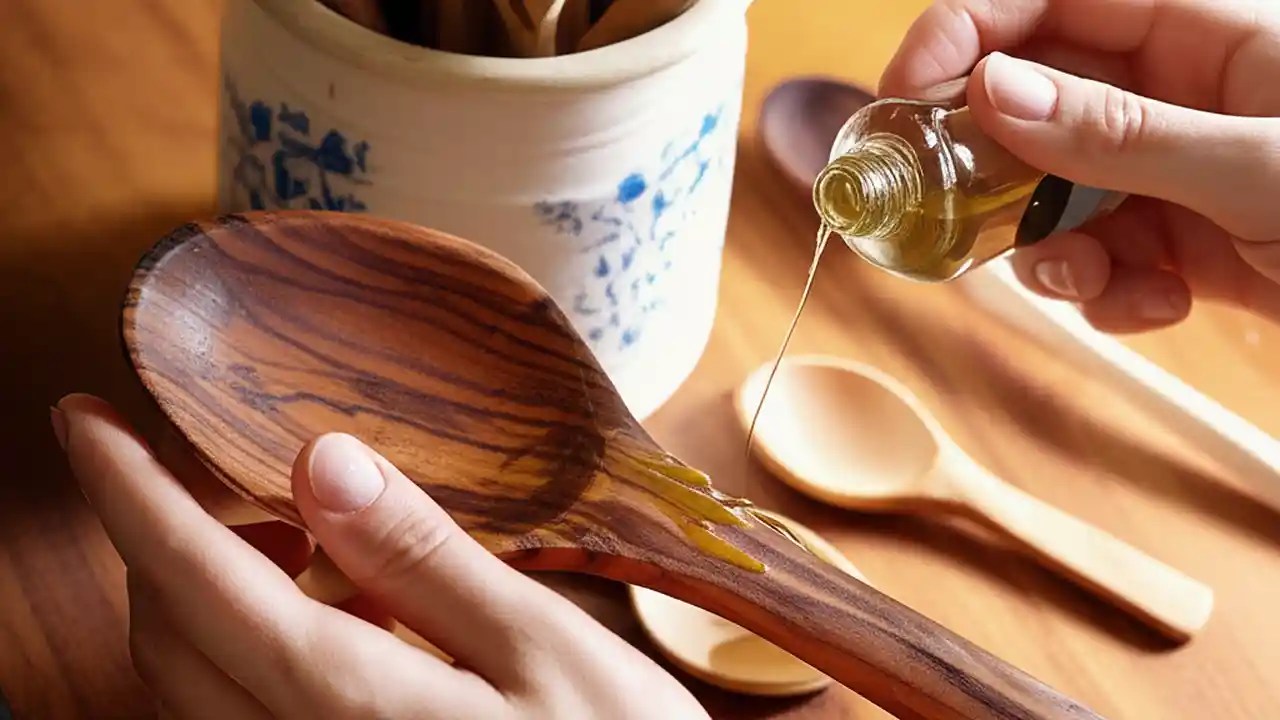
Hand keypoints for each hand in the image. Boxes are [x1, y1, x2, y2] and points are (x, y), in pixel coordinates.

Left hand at [53, 394, 707, 719]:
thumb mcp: (546, 647)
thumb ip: (425, 558)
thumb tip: (323, 460)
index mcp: (350, 704)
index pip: (198, 584)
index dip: (129, 493)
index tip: (87, 420)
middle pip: (167, 635)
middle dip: (172, 537)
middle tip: (248, 478)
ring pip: (187, 683)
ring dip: (211, 594)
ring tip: (311, 545)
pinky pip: (236, 717)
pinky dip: (249, 648)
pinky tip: (344, 620)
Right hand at [881, 0, 1279, 331]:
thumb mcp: (1254, 170)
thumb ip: (1120, 132)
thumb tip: (991, 92)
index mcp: (1206, 36)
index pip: (1051, 0)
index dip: (966, 32)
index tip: (906, 95)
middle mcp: (1177, 96)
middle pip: (1033, 104)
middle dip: (994, 168)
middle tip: (964, 210)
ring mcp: (1170, 171)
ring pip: (1051, 193)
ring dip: (1051, 249)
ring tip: (1098, 280)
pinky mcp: (1177, 242)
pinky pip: (1096, 256)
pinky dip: (1107, 293)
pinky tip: (1160, 302)